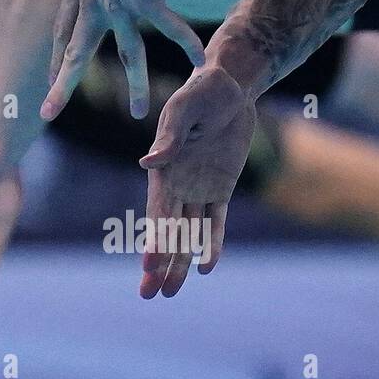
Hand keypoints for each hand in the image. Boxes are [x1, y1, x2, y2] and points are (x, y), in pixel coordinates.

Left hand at [26, 0, 203, 120]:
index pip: (63, 27)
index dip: (57, 54)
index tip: (50, 77)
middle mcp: (96, 1)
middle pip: (77, 51)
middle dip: (62, 85)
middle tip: (46, 114)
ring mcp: (122, 4)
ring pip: (128, 54)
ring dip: (136, 86)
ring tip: (141, 114)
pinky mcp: (150, 0)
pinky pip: (170, 28)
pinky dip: (186, 43)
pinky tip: (200, 62)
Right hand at [137, 65, 255, 296]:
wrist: (230, 84)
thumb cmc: (204, 89)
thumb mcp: (185, 107)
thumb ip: (170, 134)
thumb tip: (148, 162)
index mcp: (164, 168)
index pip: (158, 211)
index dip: (155, 239)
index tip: (150, 264)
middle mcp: (176, 183)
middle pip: (167, 231)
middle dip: (159, 263)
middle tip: (150, 294)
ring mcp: (198, 187)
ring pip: (188, 233)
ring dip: (179, 263)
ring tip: (170, 293)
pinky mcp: (221, 188)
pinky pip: (216, 222)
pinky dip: (211, 244)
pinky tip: (207, 267)